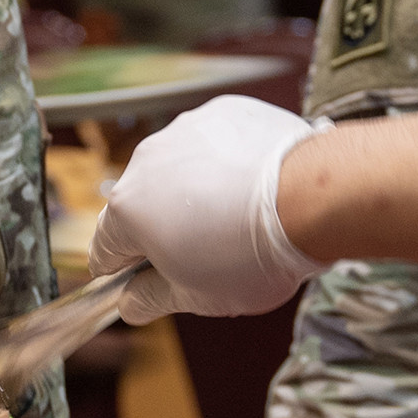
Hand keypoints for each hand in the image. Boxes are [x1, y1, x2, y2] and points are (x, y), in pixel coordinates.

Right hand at [90, 94, 329, 321]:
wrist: (311, 197)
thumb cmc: (253, 254)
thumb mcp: (197, 297)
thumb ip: (153, 300)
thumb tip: (131, 305)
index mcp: (128, 211)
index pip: (106, 248)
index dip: (124, 271)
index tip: (145, 280)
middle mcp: (146, 162)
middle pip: (143, 204)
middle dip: (165, 228)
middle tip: (207, 253)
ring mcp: (185, 130)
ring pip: (179, 170)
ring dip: (195, 191)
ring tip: (239, 216)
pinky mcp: (222, 112)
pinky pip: (214, 143)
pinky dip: (227, 162)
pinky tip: (255, 184)